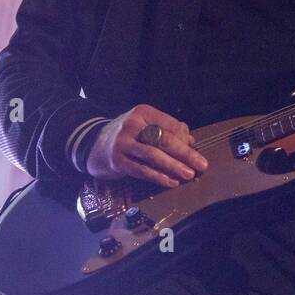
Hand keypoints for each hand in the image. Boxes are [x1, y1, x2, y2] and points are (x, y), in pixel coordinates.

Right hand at [86, 104, 208, 188]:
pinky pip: (142, 170)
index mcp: (143, 113)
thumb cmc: (128, 136)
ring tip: (188, 175)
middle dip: (185, 154)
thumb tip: (191, 140)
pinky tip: (171, 182)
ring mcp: (123, 143)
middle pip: (164, 139)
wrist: (94, 145)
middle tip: (201, 165)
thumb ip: (168, 130)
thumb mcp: (146, 125)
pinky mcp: (118, 161)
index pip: (171, 125)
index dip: (186, 139)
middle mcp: (133, 125)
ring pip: (153, 155)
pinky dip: (158, 177)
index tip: (198, 152)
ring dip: (173, 166)